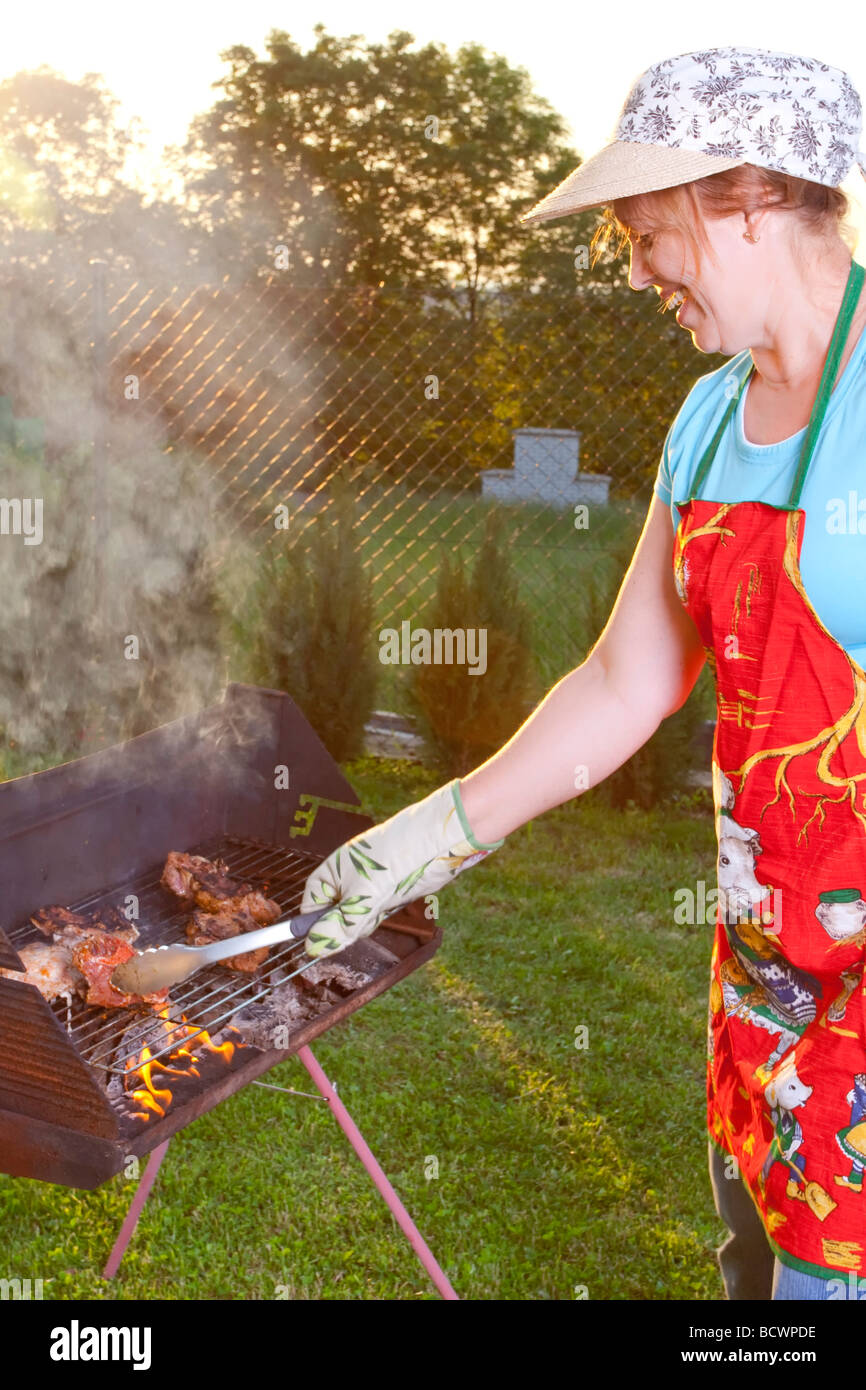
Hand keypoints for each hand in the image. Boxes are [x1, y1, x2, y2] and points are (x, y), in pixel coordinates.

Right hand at [299, 779, 504, 956]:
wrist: (437, 841)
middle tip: (361, 920)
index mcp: (333, 870)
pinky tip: (391, 904)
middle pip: (334, 912)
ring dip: (365, 920)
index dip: (314, 923)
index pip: (312, 902)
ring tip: (381, 904)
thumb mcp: (363, 898)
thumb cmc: (395, 860)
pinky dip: (380, 915)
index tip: (320, 943)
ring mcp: (369, 882)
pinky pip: (375, 910)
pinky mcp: (388, 888)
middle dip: (344, 924)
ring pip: (356, 914)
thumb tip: (313, 947)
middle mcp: (348, 876)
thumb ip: (340, 924)